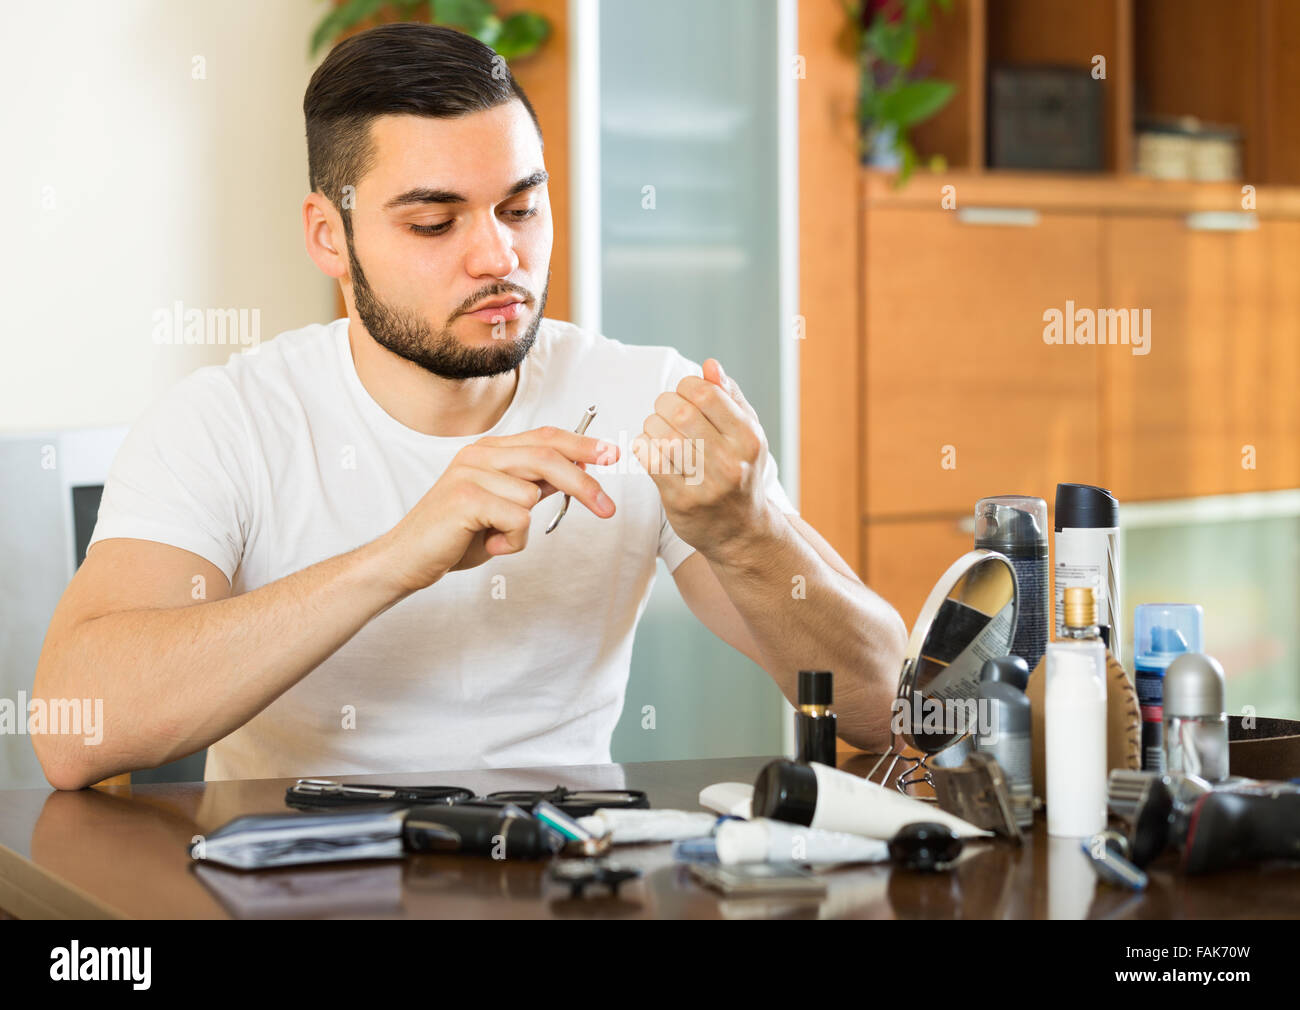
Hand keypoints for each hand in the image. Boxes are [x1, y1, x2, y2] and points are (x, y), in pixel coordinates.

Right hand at [379, 426, 619, 592]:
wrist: (407, 559)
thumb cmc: (455, 536)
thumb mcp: (502, 508)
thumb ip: (530, 487)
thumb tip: (574, 473)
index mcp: (488, 451)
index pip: (544, 437)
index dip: (581, 445)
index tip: (611, 455)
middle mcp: (479, 454)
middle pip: (547, 457)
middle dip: (583, 483)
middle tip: (607, 508)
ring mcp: (470, 473)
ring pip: (531, 496)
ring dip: (523, 529)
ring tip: (496, 537)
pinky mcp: (465, 497)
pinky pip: (517, 520)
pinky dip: (511, 542)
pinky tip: (488, 544)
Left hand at [631, 358, 772, 562]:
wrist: (741, 532)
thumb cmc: (742, 473)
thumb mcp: (748, 435)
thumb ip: (730, 397)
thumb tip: (709, 365)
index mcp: (748, 438)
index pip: (705, 393)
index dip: (685, 386)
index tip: (684, 395)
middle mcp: (730, 462)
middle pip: (680, 411)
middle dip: (665, 404)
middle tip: (666, 411)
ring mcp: (705, 484)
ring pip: (661, 434)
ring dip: (652, 425)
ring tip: (660, 431)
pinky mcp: (680, 501)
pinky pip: (649, 460)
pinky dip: (644, 447)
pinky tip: (651, 449)